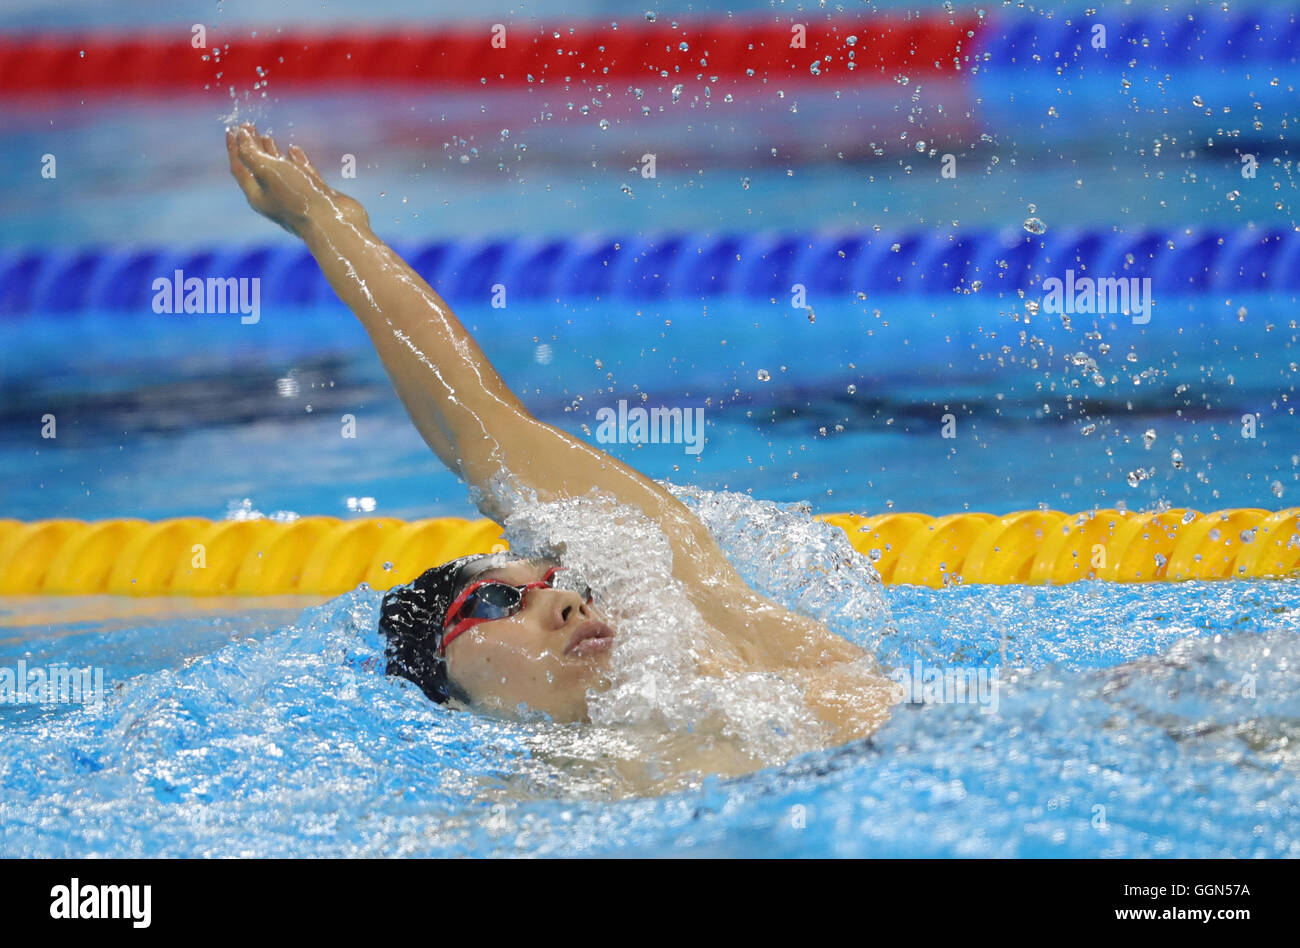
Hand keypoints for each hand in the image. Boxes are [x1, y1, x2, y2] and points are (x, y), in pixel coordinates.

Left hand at [226, 122, 368, 237]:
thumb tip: (241, 134)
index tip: (232, 128)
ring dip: (272, 154)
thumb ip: (251, 152)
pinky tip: (294, 150)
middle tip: (249, 127)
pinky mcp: (314, 195)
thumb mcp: (267, 170)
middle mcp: (273, 198)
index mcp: (257, 196)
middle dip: (252, 148)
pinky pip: (301, 174)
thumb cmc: (298, 197)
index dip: (234, 148)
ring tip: (268, 137)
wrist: (333, 222)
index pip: (240, 168)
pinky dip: (296, 161)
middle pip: (257, 169)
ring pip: (279, 172)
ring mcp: (295, 198)